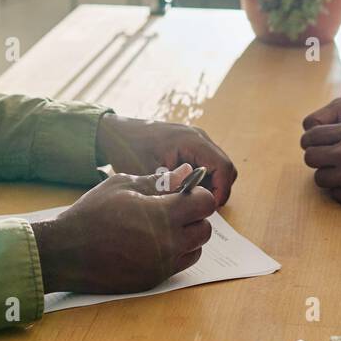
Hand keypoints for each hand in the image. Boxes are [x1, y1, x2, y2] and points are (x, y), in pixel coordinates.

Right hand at [32, 164, 215, 293]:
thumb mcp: (123, 185)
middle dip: (195, 217)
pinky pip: (177, 267)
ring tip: (163, 228)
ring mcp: (161, 266)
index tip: (184, 193)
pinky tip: (152, 244)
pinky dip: (173, 254)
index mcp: (163, 215)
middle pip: (205, 230)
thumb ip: (160, 181)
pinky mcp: (152, 281)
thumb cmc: (92, 213)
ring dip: (187, 238)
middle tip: (175, 210)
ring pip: (195, 251)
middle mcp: (168, 244)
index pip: (205, 204)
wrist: (65, 252)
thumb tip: (186, 172)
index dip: (198, 195)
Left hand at [96, 113, 237, 205]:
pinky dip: (201, 179)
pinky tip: (182, 189)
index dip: (221, 191)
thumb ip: (172, 189)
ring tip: (187, 198)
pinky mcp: (190, 146)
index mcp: (192, 141)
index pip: (223, 168)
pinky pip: (206, 165)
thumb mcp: (149, 174)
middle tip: (197, 206)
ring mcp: (196, 140)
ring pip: (217, 168)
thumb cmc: (129, 149)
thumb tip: (190, 208)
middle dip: (216, 190)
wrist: (116, 133)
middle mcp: (199, 138)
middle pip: (225, 169)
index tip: (207, 208)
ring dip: (209, 186)